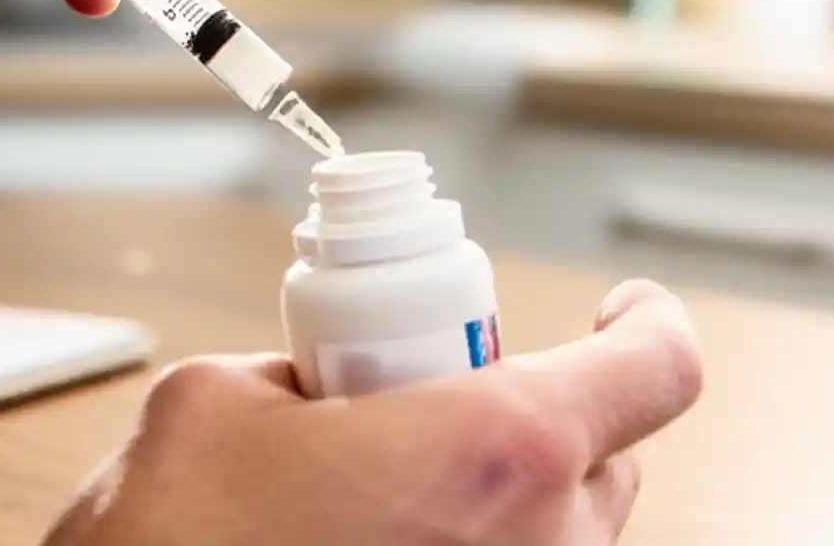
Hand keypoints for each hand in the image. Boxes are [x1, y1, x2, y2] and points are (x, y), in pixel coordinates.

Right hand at [43, 280, 702, 545]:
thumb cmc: (180, 543)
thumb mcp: (218, 396)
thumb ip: (298, 364)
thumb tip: (320, 378)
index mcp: (496, 451)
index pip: (654, 368)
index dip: (646, 325)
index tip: (624, 310)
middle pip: (605, 455)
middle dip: (534, 414)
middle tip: (444, 399)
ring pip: (561, 531)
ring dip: (500, 492)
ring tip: (390, 487)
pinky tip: (378, 541)